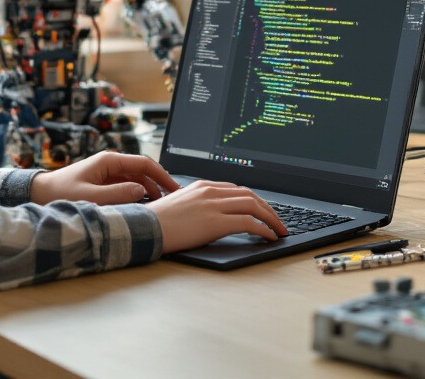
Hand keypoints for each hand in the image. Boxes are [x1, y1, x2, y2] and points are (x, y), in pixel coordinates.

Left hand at [30, 152, 179, 204]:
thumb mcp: (91, 197)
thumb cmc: (61, 193)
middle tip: (174, 199)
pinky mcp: (103, 182)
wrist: (39, 194)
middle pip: (143, 171)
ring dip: (149, 190)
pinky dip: (137, 194)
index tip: (175, 188)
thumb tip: (143, 191)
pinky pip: (126, 186)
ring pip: (136, 179)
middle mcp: (110, 164)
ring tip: (161, 205)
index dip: (162, 175)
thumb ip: (118, 194)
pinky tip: (143, 206)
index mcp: (109, 161)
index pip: (145, 164)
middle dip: (159, 183)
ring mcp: (107, 173)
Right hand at [145, 180, 287, 251]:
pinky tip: (269, 237)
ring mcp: (213, 205)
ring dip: (271, 218)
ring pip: (254, 206)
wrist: (145, 227)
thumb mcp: (179, 205)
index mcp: (202, 185)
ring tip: (279, 230)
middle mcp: (210, 191)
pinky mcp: (215, 221)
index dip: (254, 201)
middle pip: (249, 195)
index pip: (237, 189)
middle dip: (268, 208)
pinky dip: (264, 229)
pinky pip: (248, 222)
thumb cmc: (157, 222)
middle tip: (278, 221)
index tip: (263, 211)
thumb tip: (210, 216)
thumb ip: (197, 205)